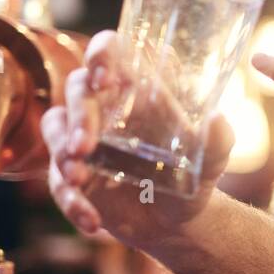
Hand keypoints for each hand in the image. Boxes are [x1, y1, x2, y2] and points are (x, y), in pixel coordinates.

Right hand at [42, 30, 233, 249]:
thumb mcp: (211, 160)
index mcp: (138, 90)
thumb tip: (218, 120)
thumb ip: (217, 141)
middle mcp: (106, 107)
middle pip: (77, 89)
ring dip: (63, 153)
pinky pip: (58, 182)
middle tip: (86, 145)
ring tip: (79, 179)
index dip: (103, 54)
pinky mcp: (71, 174)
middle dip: (79, 114)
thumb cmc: (194, 175)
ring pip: (56, 128)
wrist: (179, 222)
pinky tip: (92, 220)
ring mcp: (84, 140)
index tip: (106, 76)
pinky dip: (72, 202)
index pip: (112, 51)